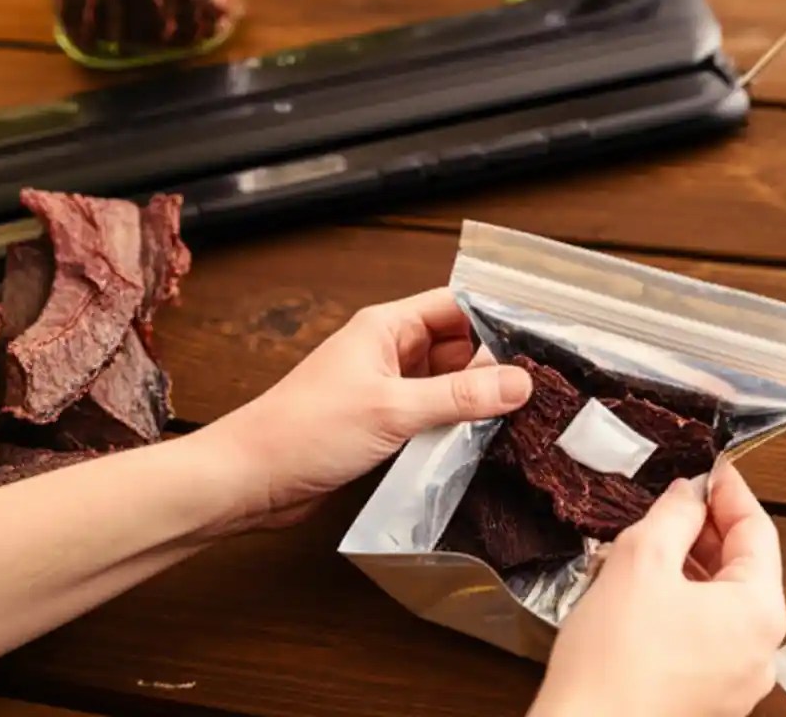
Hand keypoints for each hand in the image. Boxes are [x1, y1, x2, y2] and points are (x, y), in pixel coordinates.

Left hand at [200, 288, 532, 532]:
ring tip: (515, 414)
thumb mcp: (393, 410)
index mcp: (385, 328)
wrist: (250, 479)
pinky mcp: (381, 424)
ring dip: (474, 399)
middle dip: (493, 363)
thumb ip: (460, 397)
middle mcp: (387, 353)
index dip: (495, 318)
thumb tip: (518, 382)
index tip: (536, 338)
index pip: (455, 306)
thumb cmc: (301, 431)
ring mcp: (384, 389)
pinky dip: (454, 425)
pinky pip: (431, 415)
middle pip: (457, 346)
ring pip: (446, 384)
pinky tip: (478, 440)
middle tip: (536, 386)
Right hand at [528, 463, 785, 716]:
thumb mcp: (640, 561)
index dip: (730, 492)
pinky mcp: (707, 701)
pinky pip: (704, 639)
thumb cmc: (613, 664)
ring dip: (690, 570)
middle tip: (673, 503)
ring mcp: (735, 683)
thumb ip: (673, 515)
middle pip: (744, 570)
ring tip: (649, 548)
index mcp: (760, 613)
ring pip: (721, 606)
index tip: (711, 470)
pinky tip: (643, 597)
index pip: (759, 531)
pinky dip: (682, 608)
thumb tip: (689, 495)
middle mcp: (760, 653)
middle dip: (707, 532)